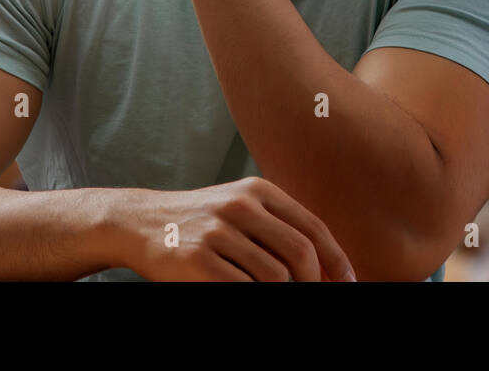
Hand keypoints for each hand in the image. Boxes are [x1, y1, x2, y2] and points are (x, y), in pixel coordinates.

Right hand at [118, 177, 355, 280]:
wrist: (140, 222)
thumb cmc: (200, 223)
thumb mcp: (241, 208)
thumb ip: (279, 227)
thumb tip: (326, 265)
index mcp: (258, 190)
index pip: (313, 228)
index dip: (337, 260)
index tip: (348, 284)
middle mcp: (240, 206)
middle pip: (301, 254)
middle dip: (315, 284)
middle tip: (314, 297)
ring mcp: (217, 232)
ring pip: (275, 277)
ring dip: (282, 294)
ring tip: (274, 294)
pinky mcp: (197, 259)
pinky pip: (243, 288)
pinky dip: (253, 297)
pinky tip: (248, 294)